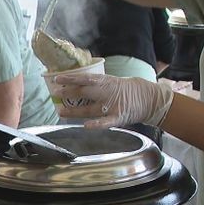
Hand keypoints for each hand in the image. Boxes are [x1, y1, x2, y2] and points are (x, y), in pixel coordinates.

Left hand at [53, 73, 173, 128]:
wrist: (148, 98)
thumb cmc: (126, 90)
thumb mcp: (111, 82)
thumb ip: (96, 84)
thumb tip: (74, 84)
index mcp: (106, 82)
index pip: (85, 78)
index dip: (70, 78)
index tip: (56, 79)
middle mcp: (107, 92)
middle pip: (85, 92)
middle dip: (69, 92)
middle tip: (55, 93)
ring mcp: (113, 106)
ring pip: (90, 108)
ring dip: (75, 111)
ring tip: (61, 112)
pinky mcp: (119, 117)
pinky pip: (106, 122)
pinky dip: (97, 124)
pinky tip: (86, 126)